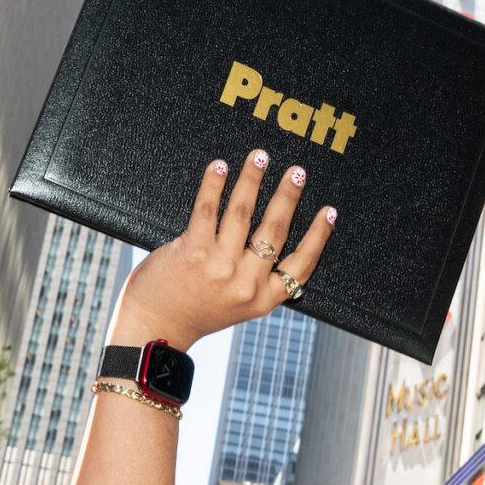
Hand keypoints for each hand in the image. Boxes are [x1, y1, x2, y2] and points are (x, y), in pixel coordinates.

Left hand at [113, 152, 336, 347]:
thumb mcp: (237, 305)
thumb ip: (255, 279)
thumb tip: (272, 235)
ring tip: (260, 157)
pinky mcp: (192, 251)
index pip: (302, 264)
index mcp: (262, 299)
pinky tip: (220, 166)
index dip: (319, 235)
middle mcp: (244, 283)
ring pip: (242, 212)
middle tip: (297, 172)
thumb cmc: (195, 311)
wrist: (155, 327)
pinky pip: (207, 208)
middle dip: (288, 195)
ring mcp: (218, 266)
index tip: (329, 211)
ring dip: (253, 179)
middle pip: (275, 230)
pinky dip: (215, 183)